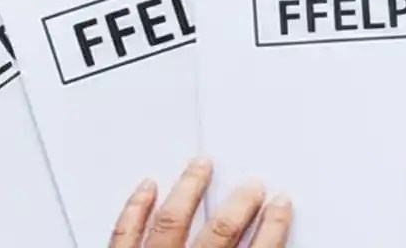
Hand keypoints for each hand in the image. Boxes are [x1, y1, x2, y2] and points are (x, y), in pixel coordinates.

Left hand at [110, 158, 292, 247]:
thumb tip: (264, 242)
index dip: (273, 228)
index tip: (281, 206)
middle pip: (219, 234)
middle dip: (239, 205)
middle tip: (252, 185)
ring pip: (171, 222)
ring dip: (189, 190)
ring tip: (201, 166)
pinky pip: (124, 234)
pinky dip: (136, 208)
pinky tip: (147, 187)